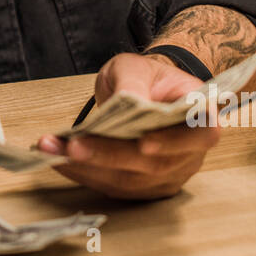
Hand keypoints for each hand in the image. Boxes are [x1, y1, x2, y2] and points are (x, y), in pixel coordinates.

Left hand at [35, 52, 219, 198]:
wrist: (142, 91)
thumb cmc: (145, 78)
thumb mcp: (136, 67)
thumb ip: (133, 82)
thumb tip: (128, 101)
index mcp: (200, 115)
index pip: (202, 134)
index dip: (175, 143)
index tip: (144, 143)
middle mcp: (190, 152)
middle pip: (156, 165)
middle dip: (110, 156)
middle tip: (74, 145)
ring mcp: (169, 174)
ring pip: (131, 181)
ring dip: (88, 168)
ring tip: (52, 150)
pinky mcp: (144, 186)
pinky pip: (115, 187)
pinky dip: (83, 174)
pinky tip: (57, 159)